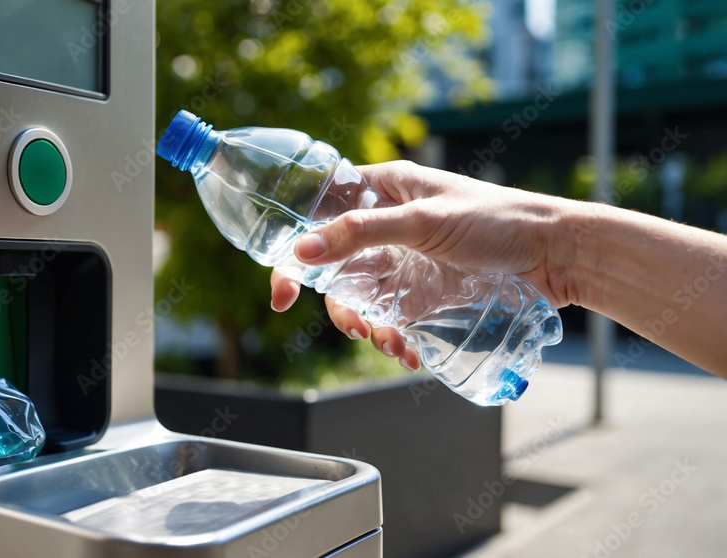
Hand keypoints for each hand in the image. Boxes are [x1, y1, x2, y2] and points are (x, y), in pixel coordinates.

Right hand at [270, 160, 579, 368]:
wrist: (559, 254)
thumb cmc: (499, 221)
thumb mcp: (425, 222)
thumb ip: (361, 233)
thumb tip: (301, 251)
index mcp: (383, 190)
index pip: (318, 213)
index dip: (293, 249)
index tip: (282, 292)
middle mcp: (389, 224)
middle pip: (336, 266)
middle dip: (338, 303)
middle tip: (354, 326)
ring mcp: (407, 259)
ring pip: (363, 298)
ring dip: (367, 325)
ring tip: (390, 343)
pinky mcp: (427, 290)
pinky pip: (393, 316)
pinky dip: (392, 336)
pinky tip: (409, 351)